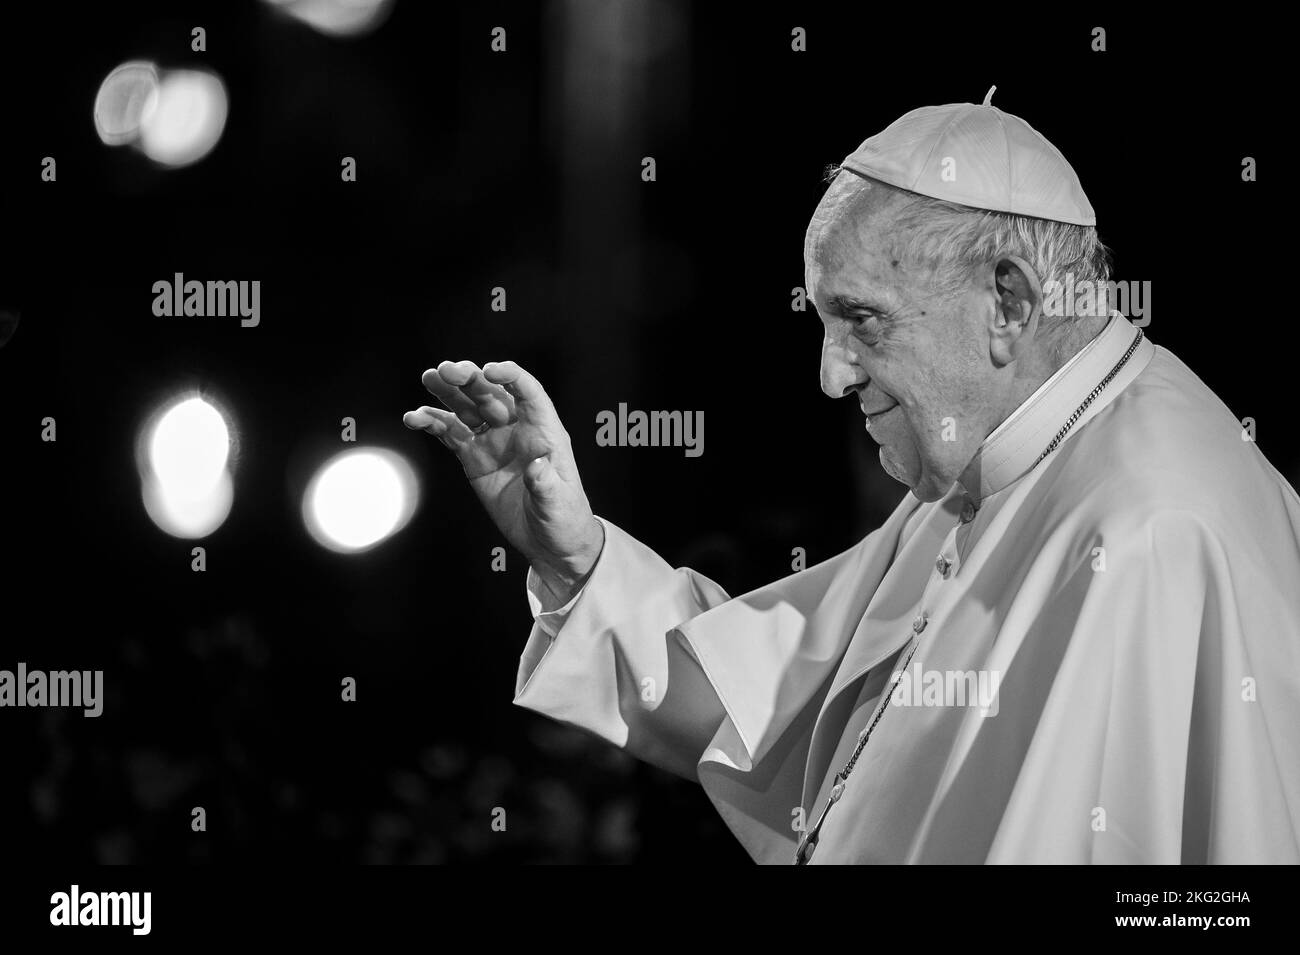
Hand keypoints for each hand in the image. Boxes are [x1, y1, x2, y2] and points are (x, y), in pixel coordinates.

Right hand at [403, 360, 603, 602]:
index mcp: (544, 430)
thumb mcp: (558, 502)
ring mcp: (493, 441)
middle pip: (491, 393)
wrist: (550, 542)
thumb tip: (536, 467)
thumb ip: (545, 484)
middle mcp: (517, 429)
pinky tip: (415, 418)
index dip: (509, 376)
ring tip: (428, 378)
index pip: (528, 391)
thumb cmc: (564, 517)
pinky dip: (433, 423)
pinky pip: (451, 434)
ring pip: (467, 408)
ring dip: (447, 392)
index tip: (488, 371)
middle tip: (445, 371)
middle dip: (468, 378)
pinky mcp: (474, 458)